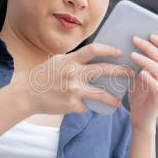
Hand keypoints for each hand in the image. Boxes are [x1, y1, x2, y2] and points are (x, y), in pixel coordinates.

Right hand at [19, 43, 135, 114]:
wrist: (26, 95)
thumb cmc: (42, 76)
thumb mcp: (56, 61)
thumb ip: (74, 59)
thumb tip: (93, 55)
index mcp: (70, 60)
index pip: (94, 50)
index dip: (109, 50)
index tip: (120, 52)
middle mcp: (74, 73)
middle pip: (104, 70)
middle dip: (121, 72)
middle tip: (131, 73)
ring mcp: (74, 90)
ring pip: (101, 95)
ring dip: (112, 99)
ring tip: (118, 103)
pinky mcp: (72, 105)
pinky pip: (86, 106)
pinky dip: (85, 106)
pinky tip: (81, 107)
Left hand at [127, 34, 157, 130]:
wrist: (140, 119)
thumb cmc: (139, 97)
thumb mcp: (138, 76)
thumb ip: (139, 63)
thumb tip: (129, 46)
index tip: (150, 34)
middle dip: (149, 47)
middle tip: (135, 40)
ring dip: (146, 60)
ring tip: (132, 55)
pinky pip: (157, 87)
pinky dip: (150, 79)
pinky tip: (141, 73)